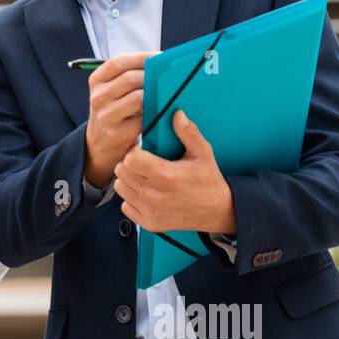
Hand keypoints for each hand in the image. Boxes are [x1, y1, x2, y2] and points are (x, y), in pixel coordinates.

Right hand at [84, 51, 156, 186]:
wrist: (100, 142)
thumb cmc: (114, 109)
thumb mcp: (112, 89)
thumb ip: (129, 74)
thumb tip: (161, 60)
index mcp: (96, 80)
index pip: (119, 62)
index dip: (142, 57)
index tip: (160, 57)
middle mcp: (98, 97)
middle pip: (130, 78)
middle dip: (152, 77)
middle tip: (167, 78)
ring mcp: (106, 116)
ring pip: (138, 97)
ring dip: (154, 95)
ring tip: (163, 94)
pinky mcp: (118, 133)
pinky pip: (144, 118)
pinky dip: (154, 113)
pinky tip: (159, 111)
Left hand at [113, 109, 236, 234]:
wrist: (218, 211)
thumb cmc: (209, 180)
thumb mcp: (203, 153)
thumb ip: (188, 133)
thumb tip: (177, 114)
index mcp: (166, 176)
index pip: (130, 159)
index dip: (134, 152)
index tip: (143, 151)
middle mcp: (155, 195)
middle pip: (122, 172)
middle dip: (130, 164)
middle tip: (143, 163)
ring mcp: (150, 211)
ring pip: (121, 188)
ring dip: (129, 180)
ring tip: (144, 177)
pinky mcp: (149, 223)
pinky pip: (125, 206)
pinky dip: (132, 199)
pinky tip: (146, 193)